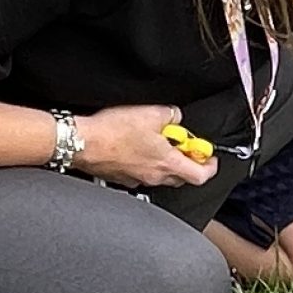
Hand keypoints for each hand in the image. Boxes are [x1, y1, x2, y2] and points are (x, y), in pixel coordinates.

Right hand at [74, 103, 216, 187]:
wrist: (82, 142)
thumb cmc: (113, 132)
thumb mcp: (151, 113)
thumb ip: (171, 115)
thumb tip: (174, 117)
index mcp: (167, 164)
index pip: (201, 176)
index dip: (210, 166)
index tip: (209, 156)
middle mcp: (154, 177)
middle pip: (182, 177)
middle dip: (187, 162)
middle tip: (183, 145)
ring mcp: (137, 180)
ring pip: (161, 175)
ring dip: (165, 161)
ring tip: (157, 142)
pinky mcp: (122, 178)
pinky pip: (141, 173)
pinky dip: (145, 163)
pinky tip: (137, 147)